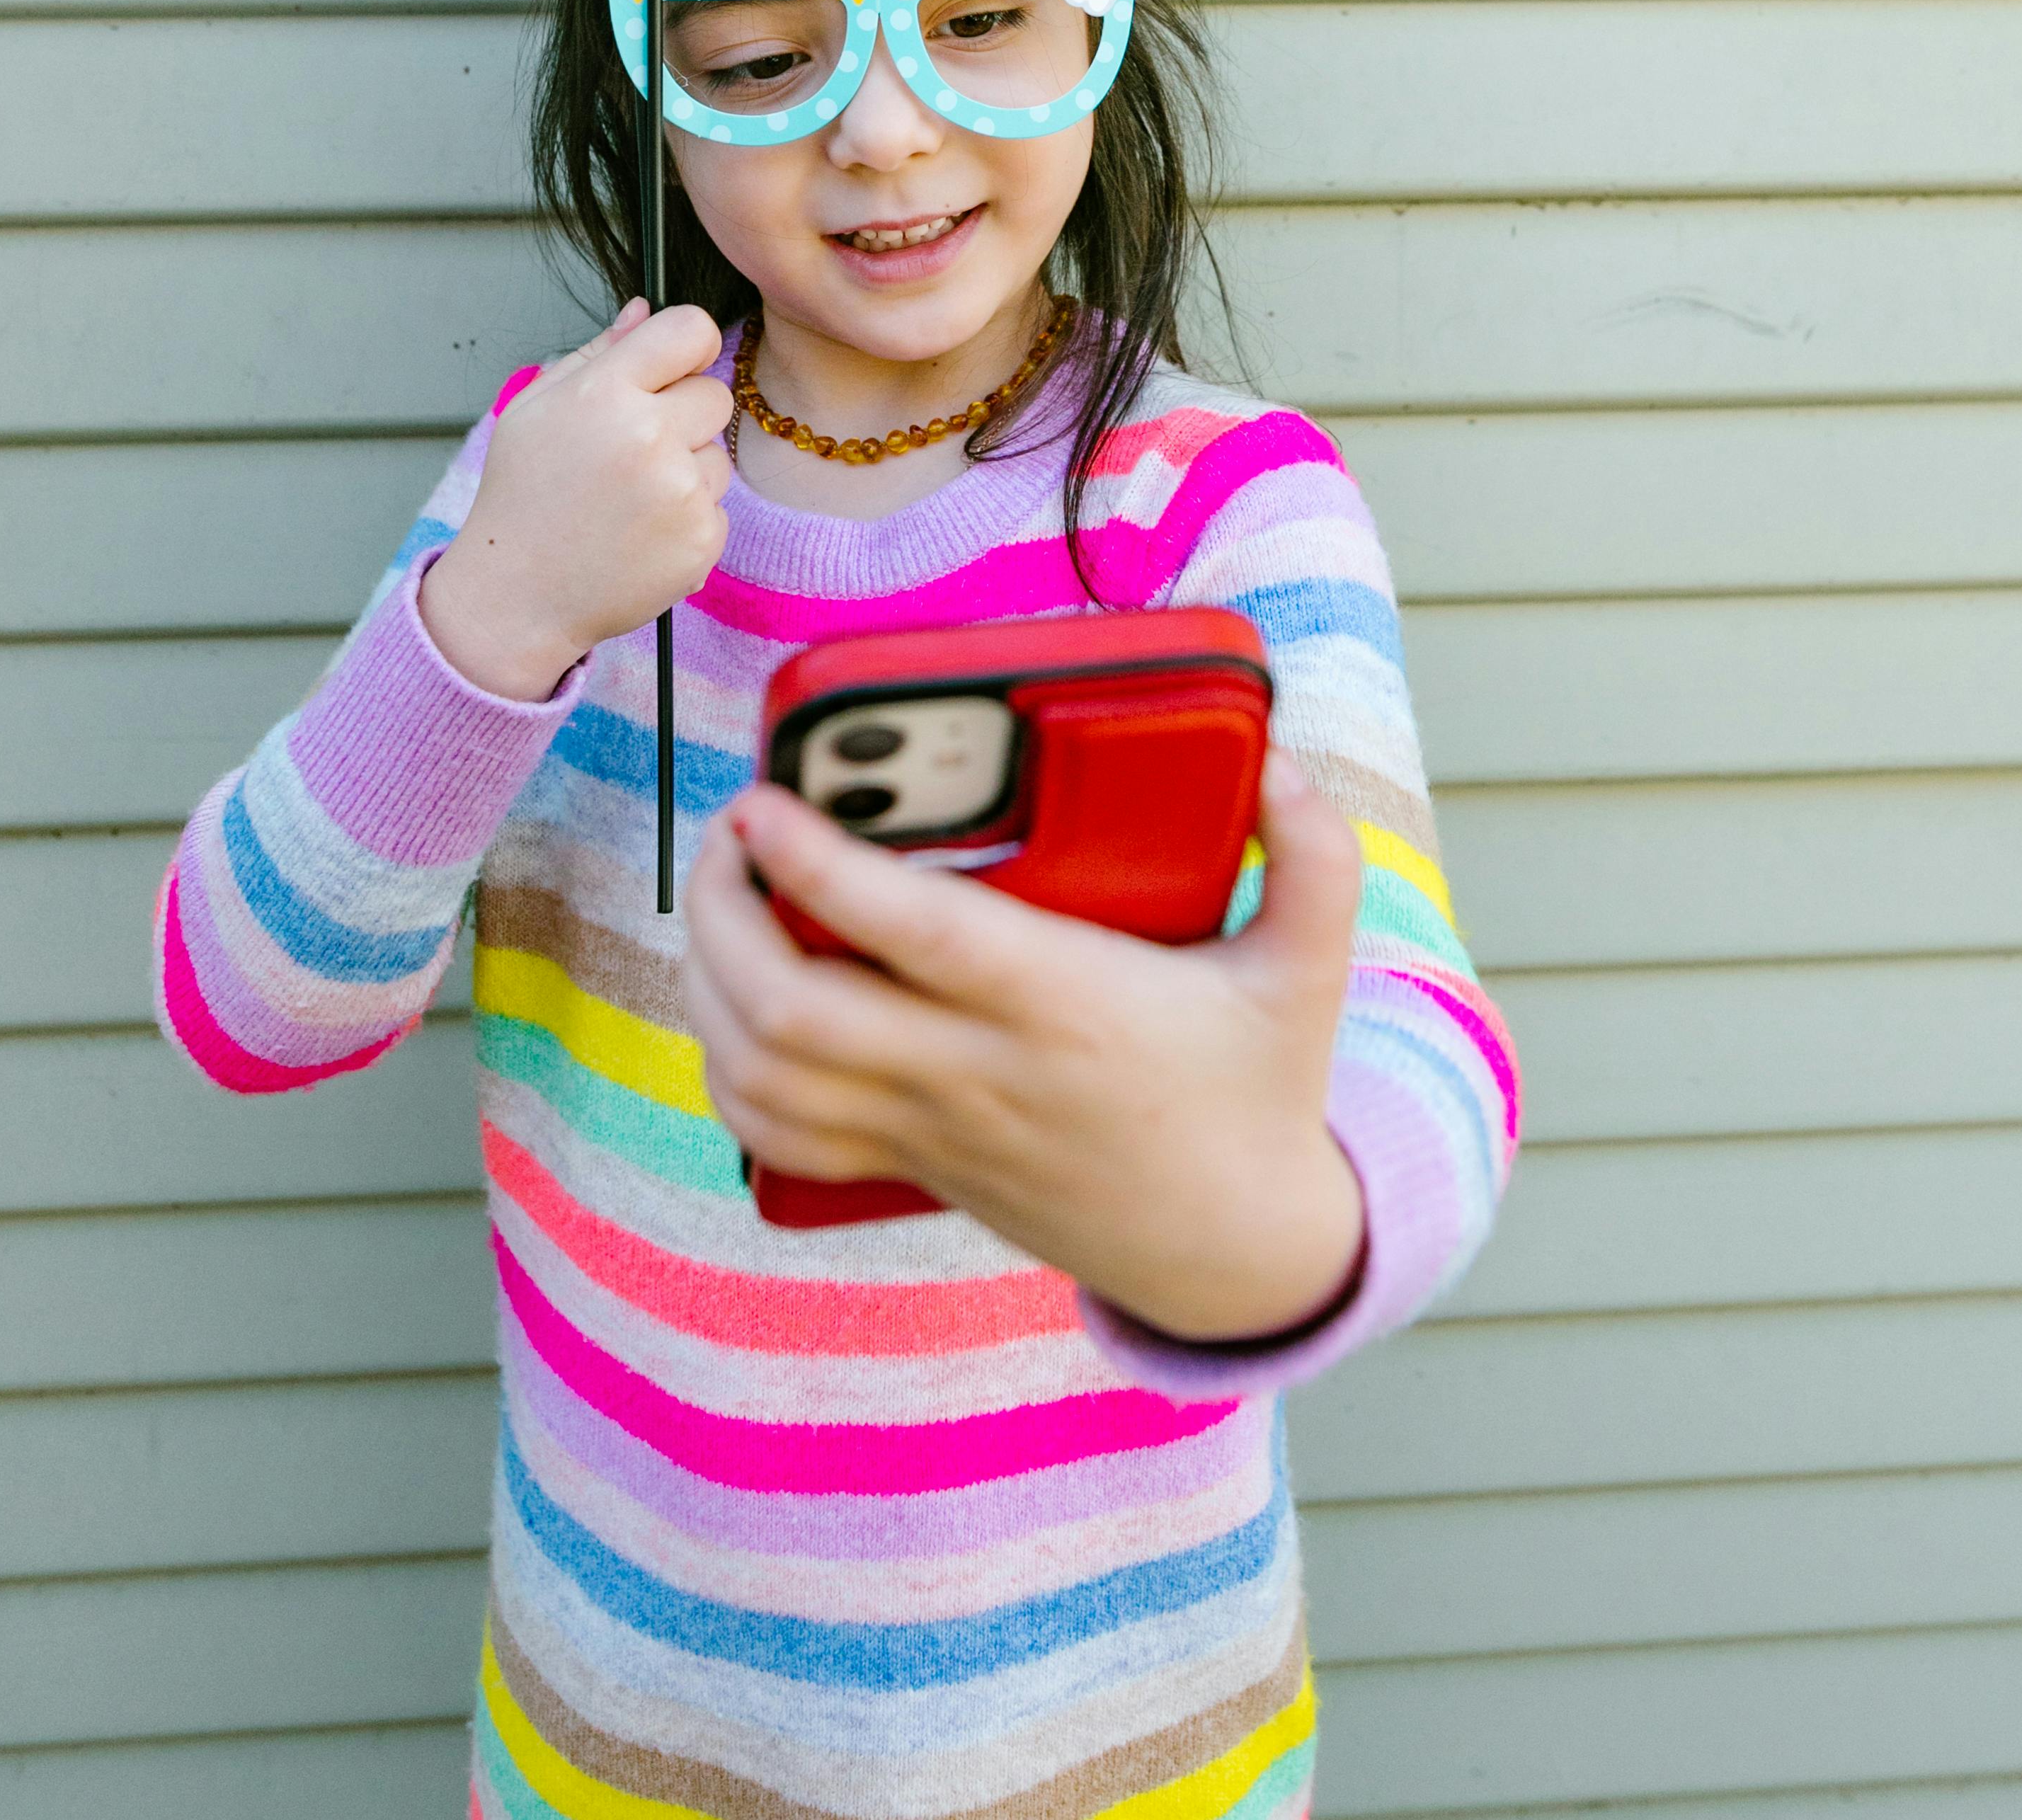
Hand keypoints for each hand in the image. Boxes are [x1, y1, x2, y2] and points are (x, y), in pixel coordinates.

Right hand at [419, 301, 731, 701]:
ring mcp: (679, 492)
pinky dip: (686, 521)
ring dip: (685, 472)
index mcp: (605, 391)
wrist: (517, 595)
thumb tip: (644, 308)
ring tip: (627, 501)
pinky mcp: (700, 540)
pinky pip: (717, 508)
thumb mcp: (536, 408)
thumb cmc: (523, 494)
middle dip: (682, 416)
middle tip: (632, 451)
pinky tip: (639, 535)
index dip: (688, 346)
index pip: (693, 329)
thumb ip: (597, 352)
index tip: (674, 367)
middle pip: (715, 394)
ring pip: (718, 456)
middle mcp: (648, 436)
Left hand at [684, 751, 1367, 1343]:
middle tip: (731, 832)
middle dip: (725, 914)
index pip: (914, 933)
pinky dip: (729, 1065)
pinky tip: (737, 999)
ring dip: (709, 982)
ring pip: (764, 1076)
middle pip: (794, 1011)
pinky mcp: (912, 1168)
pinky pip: (777, 1137)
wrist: (1240, 1253)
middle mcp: (980, 1071)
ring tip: (722, 897)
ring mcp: (934, 1131)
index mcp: (1064, 1005)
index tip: (766, 799)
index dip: (819, 864)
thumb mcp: (1309, 969)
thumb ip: (1312, 857)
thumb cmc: (1260, 1091)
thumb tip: (1282, 767)